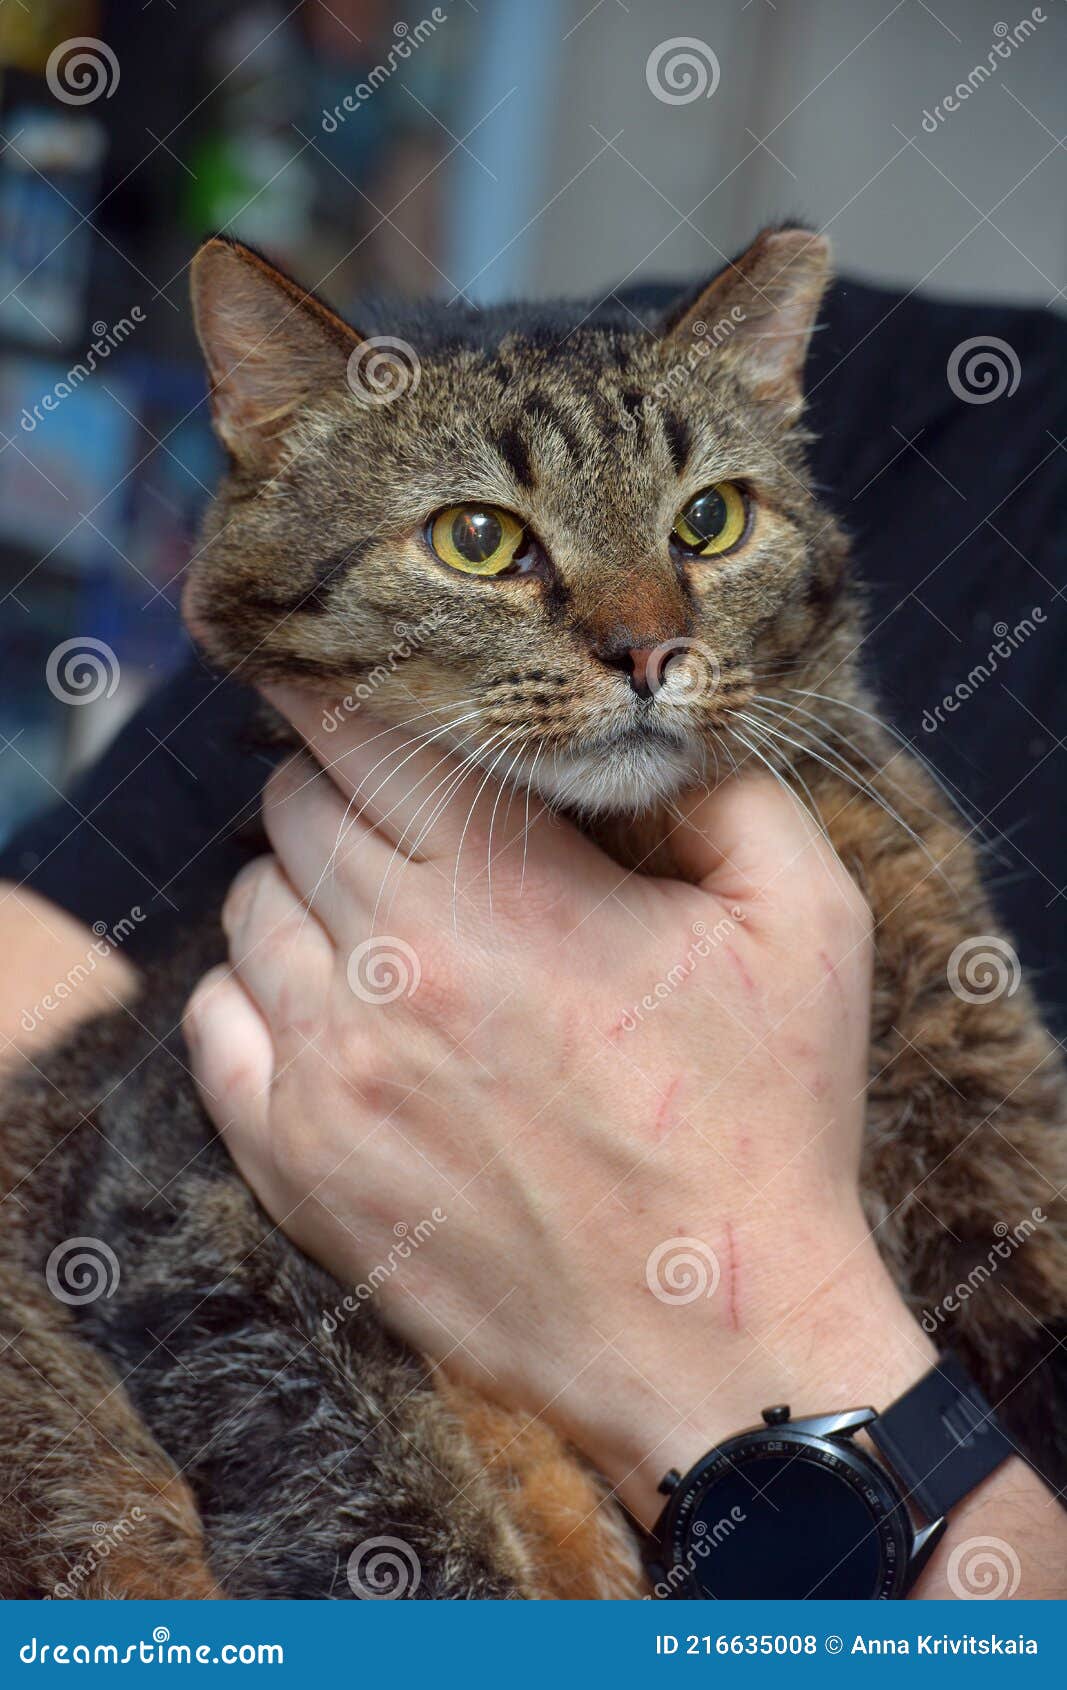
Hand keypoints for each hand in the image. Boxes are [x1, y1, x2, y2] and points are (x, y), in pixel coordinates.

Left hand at [184, 687, 933, 1528]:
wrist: (718, 1336)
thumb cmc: (765, 1125)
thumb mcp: (804, 923)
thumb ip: (720, 789)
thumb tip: (632, 724)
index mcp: (507, 891)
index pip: (356, 733)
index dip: (339, 688)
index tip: (343, 677)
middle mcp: (395, 969)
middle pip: (291, 807)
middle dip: (343, 790)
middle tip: (407, 820)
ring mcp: (331, 1072)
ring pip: (249, 908)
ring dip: (304, 891)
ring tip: (386, 924)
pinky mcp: (298, 1163)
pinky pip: (214, 1024)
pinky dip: (257, 993)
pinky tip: (335, 1011)